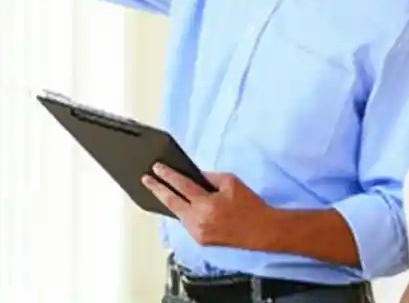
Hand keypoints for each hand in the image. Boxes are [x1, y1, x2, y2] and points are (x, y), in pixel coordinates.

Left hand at [141, 164, 276, 249]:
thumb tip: (192, 175)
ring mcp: (198, 232)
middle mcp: (198, 220)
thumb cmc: (249, 204)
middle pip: (171, 202)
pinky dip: (181, 212)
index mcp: (206, 204)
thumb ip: (209, 177)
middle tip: (146, 179)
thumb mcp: (230, 182)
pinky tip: (177, 204)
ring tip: (158, 189)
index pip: (181, 186)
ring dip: (169, 201)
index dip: (167, 175)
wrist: (262, 230)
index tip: (156, 168)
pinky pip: (186, 222)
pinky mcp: (201, 240)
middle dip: (157, 189)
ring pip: (177, 214)